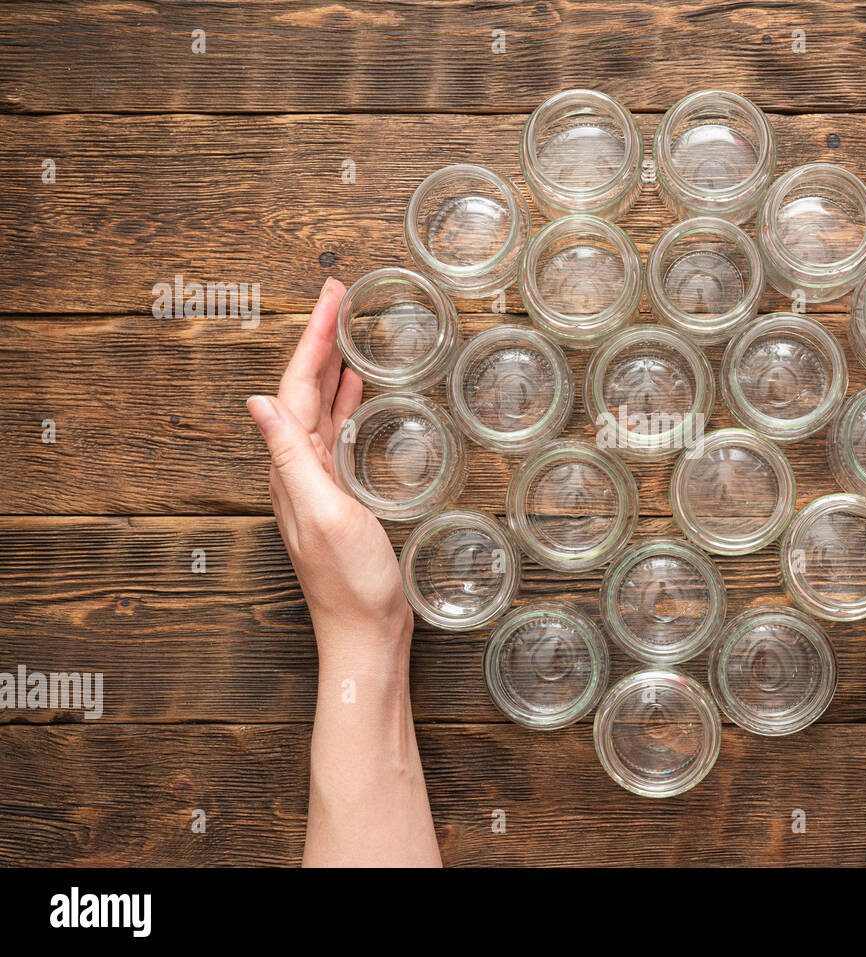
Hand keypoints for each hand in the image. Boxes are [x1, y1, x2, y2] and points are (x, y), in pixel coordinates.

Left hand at [246, 279, 413, 663]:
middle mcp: (299, 469)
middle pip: (305, 389)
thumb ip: (290, 458)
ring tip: (349, 330)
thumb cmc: (351, 581)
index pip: (295, 387)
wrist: (367, 632)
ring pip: (321, 407)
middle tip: (341, 295)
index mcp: (291, 467)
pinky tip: (359, 392)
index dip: (312, 338)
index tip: (330, 295)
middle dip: (321, 339)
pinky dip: (348, 402)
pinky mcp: (343, 496)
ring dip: (333, 366)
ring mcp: (321, 482)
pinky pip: (339, 433)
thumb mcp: (323, 513)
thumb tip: (256, 401)